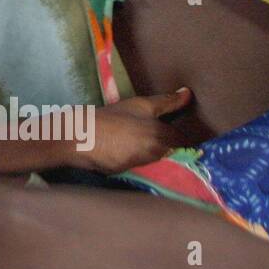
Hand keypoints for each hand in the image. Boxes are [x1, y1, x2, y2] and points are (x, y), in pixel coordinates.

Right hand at [77, 88, 191, 173]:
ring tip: (145, 140)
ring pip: (160, 159)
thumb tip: (188, 93)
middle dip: (171, 144)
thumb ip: (167, 101)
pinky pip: (145, 166)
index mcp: (162, 137)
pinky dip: (142, 158)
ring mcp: (145, 166)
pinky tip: (131, 150)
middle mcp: (157, 154)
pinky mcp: (131, 174)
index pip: (186, 141)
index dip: (183, 134)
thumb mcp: (140, 104)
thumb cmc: (112, 117)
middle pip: (174, 152)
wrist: (80, 136)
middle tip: (160, 133)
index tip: (181, 129)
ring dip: (157, 152)